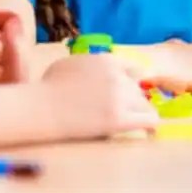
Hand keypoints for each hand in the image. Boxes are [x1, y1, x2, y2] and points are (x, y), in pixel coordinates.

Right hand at [41, 54, 156, 138]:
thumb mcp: (72, 64)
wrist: (40, 108)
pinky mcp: (119, 118)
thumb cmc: (48, 88)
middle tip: (122, 111)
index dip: (130, 82)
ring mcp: (120, 96)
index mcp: (108, 60)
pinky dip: (151, 125)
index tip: (128, 94)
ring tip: (131, 122)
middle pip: (138, 88)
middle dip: (131, 99)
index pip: (133, 69)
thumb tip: (102, 70)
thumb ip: (93, 64)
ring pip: (144, 103)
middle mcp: (118, 76)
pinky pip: (150, 119)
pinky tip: (149, 131)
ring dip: (137, 112)